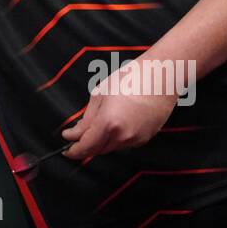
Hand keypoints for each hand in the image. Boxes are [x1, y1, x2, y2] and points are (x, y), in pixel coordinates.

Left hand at [61, 59, 179, 160]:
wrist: (160, 77)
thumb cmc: (130, 79)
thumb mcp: (100, 95)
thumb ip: (86, 119)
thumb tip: (74, 133)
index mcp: (108, 123)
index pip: (86, 146)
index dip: (73, 150)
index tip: (66, 148)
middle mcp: (123, 136)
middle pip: (97, 150)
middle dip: (85, 147)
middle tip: (76, 139)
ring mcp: (136, 139)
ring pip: (111, 148)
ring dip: (100, 143)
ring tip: (95, 128)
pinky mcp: (145, 138)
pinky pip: (124, 144)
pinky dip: (115, 139)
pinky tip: (114, 125)